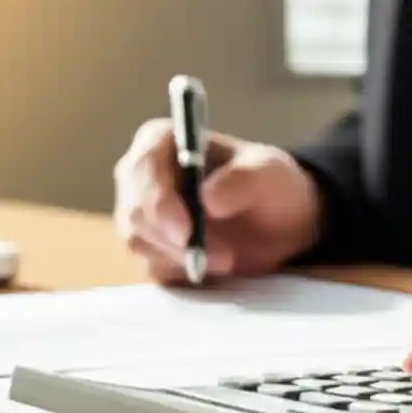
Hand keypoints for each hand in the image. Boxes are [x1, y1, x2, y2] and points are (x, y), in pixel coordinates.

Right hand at [113, 119, 322, 282]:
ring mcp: (142, 215)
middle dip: (173, 239)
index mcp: (162, 141)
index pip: (142, 167)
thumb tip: (209, 198)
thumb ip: (244, 180)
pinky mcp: (150, 248)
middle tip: (221, 256)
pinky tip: (213, 266)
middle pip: (134, 212)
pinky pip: (153, 266)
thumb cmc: (268, 185)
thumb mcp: (270, 174)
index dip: (157, 200)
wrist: (277, 223)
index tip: (185, 231)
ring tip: (228, 259)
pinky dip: (183, 271)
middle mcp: (141, 177)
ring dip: (184, 257)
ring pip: (140, 243)